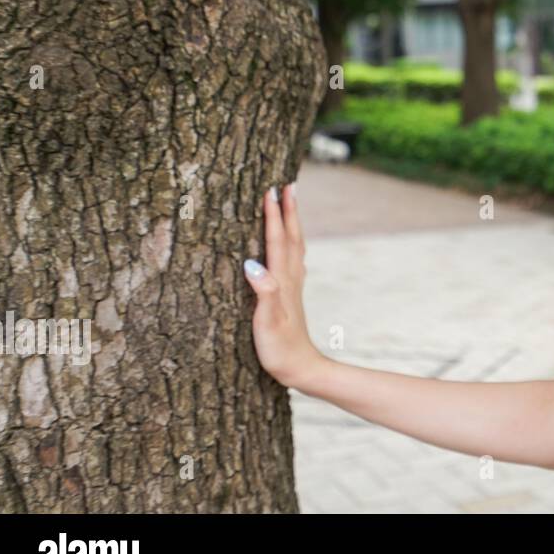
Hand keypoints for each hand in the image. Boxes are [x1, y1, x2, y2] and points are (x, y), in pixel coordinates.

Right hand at [243, 183, 323, 388]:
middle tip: (288, 185)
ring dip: (292, 223)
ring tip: (291, 205)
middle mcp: (290, 278)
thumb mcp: (267, 323)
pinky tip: (290, 246)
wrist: (302, 368)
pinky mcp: (292, 296)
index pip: (276, 240)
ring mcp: (293, 286)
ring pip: (294, 246)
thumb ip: (263, 293)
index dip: (273, 215)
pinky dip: (291, 243)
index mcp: (281, 281)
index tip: (271, 190)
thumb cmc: (280, 348)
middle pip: (290, 237)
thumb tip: (252, 264)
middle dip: (288, 210)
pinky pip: (293, 259)